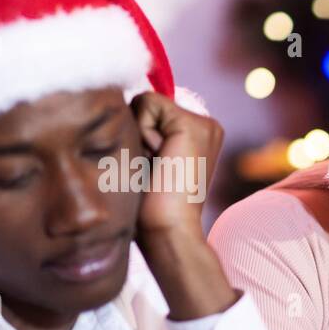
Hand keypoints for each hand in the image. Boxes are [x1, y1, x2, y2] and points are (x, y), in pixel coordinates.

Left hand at [131, 91, 223, 240]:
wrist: (168, 230)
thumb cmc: (149, 207)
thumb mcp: (145, 160)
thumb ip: (142, 129)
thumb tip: (121, 99)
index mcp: (198, 134)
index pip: (150, 110)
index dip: (137, 136)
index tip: (154, 170)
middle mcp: (207, 125)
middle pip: (145, 103)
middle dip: (137, 134)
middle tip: (155, 170)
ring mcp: (205, 123)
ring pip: (144, 101)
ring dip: (139, 136)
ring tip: (156, 167)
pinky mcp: (195, 124)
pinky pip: (147, 102)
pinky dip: (142, 132)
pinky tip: (159, 159)